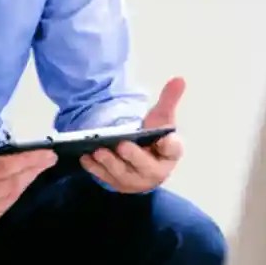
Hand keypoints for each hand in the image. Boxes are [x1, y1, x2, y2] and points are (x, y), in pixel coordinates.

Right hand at [0, 127, 56, 249]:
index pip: (7, 167)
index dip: (30, 160)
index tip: (47, 154)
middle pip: (14, 184)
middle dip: (33, 171)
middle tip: (47, 161)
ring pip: (10, 199)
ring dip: (24, 185)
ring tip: (34, 172)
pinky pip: (0, 211)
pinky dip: (10, 198)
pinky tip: (14, 189)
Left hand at [80, 76, 185, 193]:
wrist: (140, 157)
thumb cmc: (153, 138)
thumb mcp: (161, 117)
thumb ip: (169, 99)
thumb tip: (179, 79)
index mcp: (170, 153)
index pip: (173, 149)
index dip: (170, 145)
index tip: (165, 139)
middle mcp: (155, 172)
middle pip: (145, 167)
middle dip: (133, 157)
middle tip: (121, 144)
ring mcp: (136, 181)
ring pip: (123, 175)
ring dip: (110, 164)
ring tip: (98, 150)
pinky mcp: (118, 185)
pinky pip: (106, 178)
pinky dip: (95, 169)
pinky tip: (86, 158)